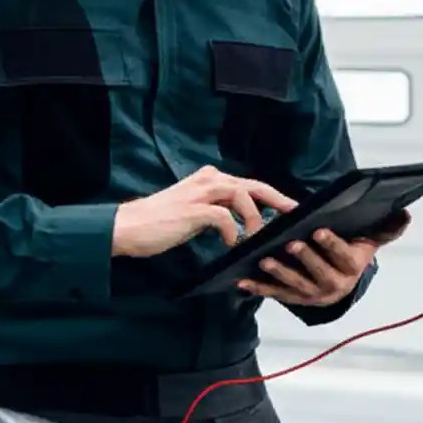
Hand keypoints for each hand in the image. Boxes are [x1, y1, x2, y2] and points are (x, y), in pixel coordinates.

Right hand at [112, 165, 297, 257]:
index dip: (272, 196)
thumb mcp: (192, 213)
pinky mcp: (193, 209)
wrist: (128, 227)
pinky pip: (224, 217)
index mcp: (207, 179)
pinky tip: (231, 243)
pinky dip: (232, 231)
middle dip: (277, 200)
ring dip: (253, 218)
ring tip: (254, 237)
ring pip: (242, 196)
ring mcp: (200, 193)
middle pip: (252, 185)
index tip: (288, 209)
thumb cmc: (158, 223)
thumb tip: (239, 224)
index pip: (248, 184)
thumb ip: (215, 210)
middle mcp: (207, 180)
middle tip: (294, 215)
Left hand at [239, 210, 410, 305]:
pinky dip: (259, 288)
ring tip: (264, 260)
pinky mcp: (294, 299)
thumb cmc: (352, 250)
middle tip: (289, 243)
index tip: (318, 230)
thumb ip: (385, 228)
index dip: (331, 245)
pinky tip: (242, 281)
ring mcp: (313, 295)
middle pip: (319, 274)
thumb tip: (405, 213)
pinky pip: (276, 294)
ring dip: (280, 274)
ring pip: (296, 286)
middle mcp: (334, 286)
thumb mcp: (369, 239)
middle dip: (305, 259)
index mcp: (352, 268)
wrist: (341, 276)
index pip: (343, 256)